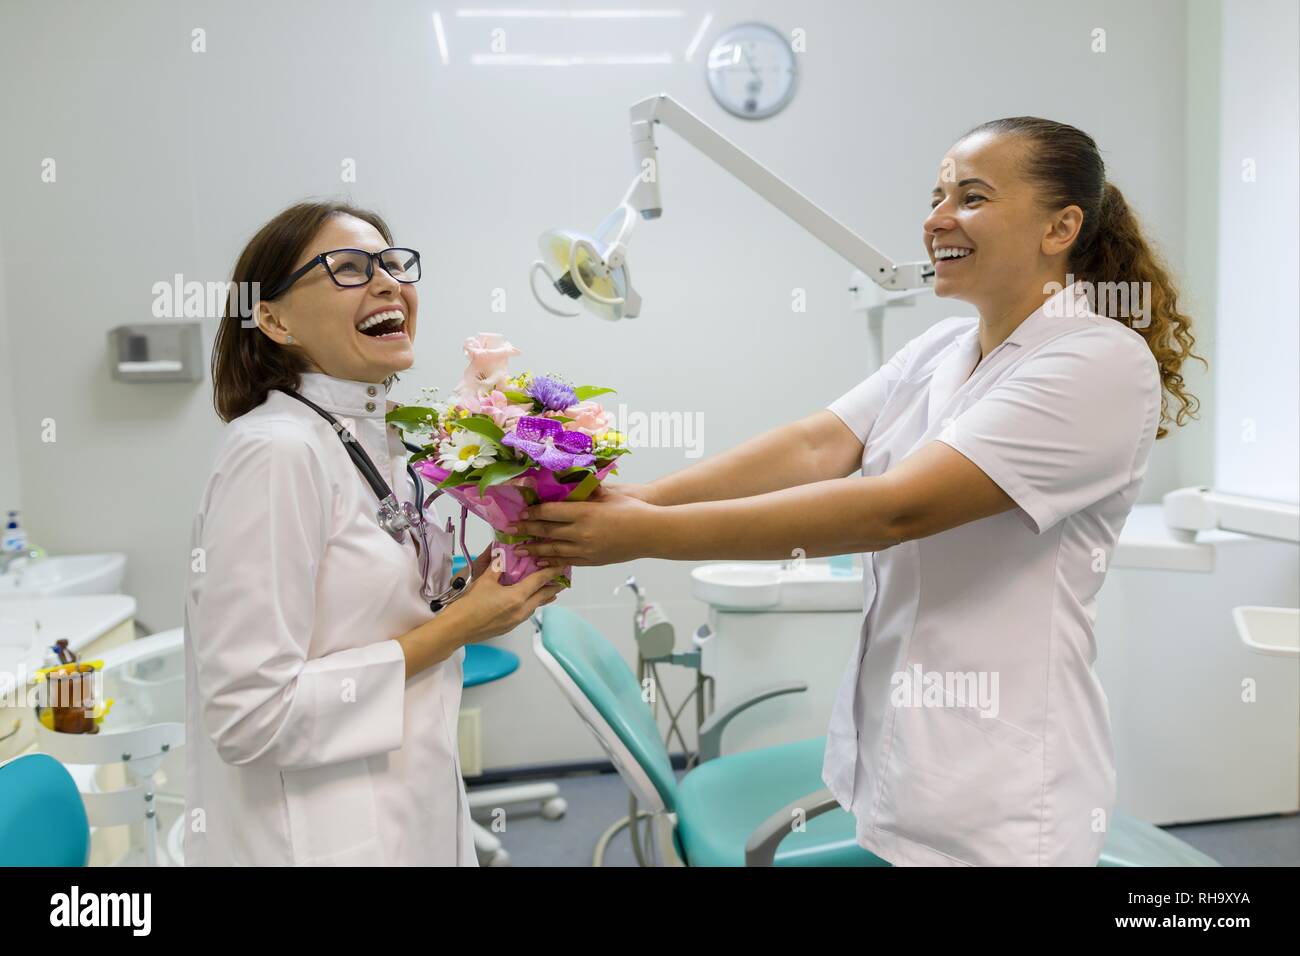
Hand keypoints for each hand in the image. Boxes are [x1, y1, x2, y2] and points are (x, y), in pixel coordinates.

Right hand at [443, 560, 565, 643]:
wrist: (457, 628)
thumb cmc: (469, 604)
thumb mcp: (484, 581)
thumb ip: (496, 568)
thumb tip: (502, 557)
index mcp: (517, 597)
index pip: (539, 581)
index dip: (551, 572)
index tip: (561, 566)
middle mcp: (521, 610)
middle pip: (543, 596)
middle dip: (553, 587)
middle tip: (561, 579)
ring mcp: (516, 621)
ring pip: (535, 606)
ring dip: (543, 597)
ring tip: (550, 591)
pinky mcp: (509, 627)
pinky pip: (526, 613)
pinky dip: (531, 605)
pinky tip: (528, 602)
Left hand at [507, 485, 656, 565]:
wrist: (651, 533)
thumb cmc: (633, 509)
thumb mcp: (610, 494)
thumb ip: (588, 491)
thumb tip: (572, 482)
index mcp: (584, 513)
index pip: (550, 512)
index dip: (533, 513)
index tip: (521, 512)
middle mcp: (581, 532)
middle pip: (547, 532)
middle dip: (527, 531)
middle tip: (510, 531)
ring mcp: (586, 549)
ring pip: (554, 550)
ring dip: (535, 549)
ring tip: (520, 549)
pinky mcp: (593, 561)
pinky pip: (567, 562)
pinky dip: (552, 561)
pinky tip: (542, 562)